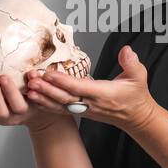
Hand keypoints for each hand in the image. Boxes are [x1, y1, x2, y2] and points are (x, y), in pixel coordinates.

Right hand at [0, 74, 73, 132]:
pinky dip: (33, 83)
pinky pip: (36, 97)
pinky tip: (30, 73)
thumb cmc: (6, 97)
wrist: (37, 107)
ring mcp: (22, 112)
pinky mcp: (37, 104)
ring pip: (17, 106)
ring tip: (4, 77)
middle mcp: (6, 116)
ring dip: (10, 91)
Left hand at [24, 45, 156, 132]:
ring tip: (28, 90)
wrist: (135, 116)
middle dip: (47, 89)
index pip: (80, 87)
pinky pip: (60, 109)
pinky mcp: (80, 112)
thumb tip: (126, 50)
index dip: (63, 81)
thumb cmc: (135, 95)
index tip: (49, 74)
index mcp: (103, 93)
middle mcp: (91, 103)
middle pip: (65, 97)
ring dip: (43, 98)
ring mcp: (84, 109)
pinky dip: (46, 104)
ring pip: (60, 105)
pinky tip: (34, 99)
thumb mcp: (139, 76)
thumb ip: (132, 63)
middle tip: (31, 81)